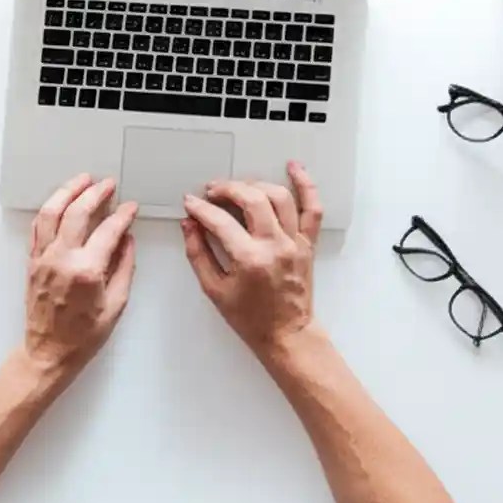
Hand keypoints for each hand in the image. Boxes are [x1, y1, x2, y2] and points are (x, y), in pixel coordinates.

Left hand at [25, 174, 138, 378]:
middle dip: (95, 193)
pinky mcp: (32, 262)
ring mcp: (43, 258)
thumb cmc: (83, 335)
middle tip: (108, 184)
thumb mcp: (116, 304)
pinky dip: (49, 210)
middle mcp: (62, 259)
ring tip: (82, 180)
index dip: (122, 215)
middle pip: (77, 212)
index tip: (130, 207)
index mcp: (86, 270)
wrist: (49, 352)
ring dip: (67, 191)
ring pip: (51, 212)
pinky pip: (37, 227)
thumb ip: (124, 267)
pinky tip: (59, 202)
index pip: (108, 230)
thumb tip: (127, 240)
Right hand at [181, 161, 323, 355]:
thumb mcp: (214, 289)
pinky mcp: (308, 244)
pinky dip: (306, 185)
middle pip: (252, 199)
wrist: (286, 334)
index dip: (200, 208)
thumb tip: (189, 225)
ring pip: (279, 197)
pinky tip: (294, 168)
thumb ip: (199, 254)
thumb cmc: (251, 318)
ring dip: (256, 184)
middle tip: (211, 191)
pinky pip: (312, 209)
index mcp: (250, 260)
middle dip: (227, 189)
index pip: (220, 221)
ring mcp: (295, 243)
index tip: (190, 203)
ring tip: (239, 186)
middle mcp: (275, 246)